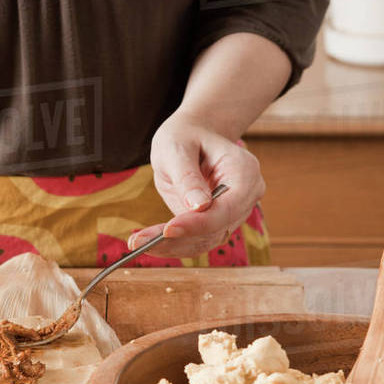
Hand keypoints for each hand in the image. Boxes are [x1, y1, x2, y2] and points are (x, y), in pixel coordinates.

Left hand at [132, 109, 265, 257]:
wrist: (192, 137)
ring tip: (137, 243)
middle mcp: (246, 197)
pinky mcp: (217, 224)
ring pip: (206, 241)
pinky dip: (173, 245)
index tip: (168, 229)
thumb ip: (188, 176)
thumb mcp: (178, 148)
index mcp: (244, 172)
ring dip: (172, 247)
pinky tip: (146, 242)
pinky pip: (197, 241)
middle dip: (178, 239)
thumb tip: (199, 207)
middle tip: (139, 242)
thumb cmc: (185, 136)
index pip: (226, 208)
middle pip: (216, 229)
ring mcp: (233, 213)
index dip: (198, 223)